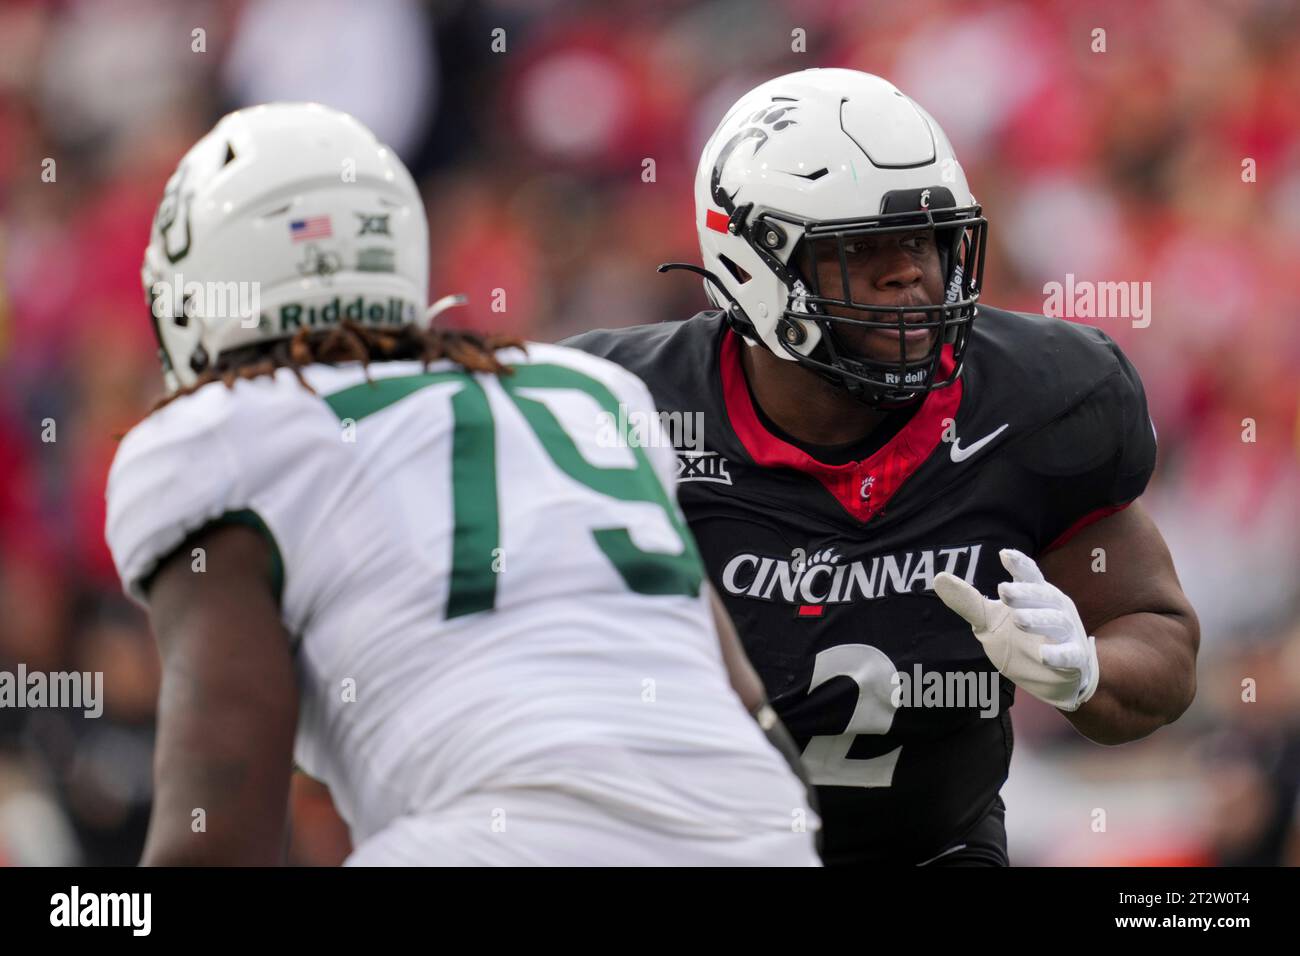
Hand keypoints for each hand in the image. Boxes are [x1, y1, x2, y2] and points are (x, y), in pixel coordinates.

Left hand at [933, 548, 1098, 711]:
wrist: (1058, 677)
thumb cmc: (1023, 639)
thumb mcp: (991, 619)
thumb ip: (968, 601)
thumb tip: (938, 578)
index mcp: (1035, 594)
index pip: (1029, 575)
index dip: (1019, 564)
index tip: (1004, 554)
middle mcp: (1054, 608)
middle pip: (1042, 595)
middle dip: (1024, 592)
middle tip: (1003, 591)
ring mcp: (1067, 633)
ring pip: (1056, 621)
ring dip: (1037, 619)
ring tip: (1018, 620)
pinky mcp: (1074, 658)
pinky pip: (1069, 654)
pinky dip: (1059, 654)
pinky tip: (1044, 656)